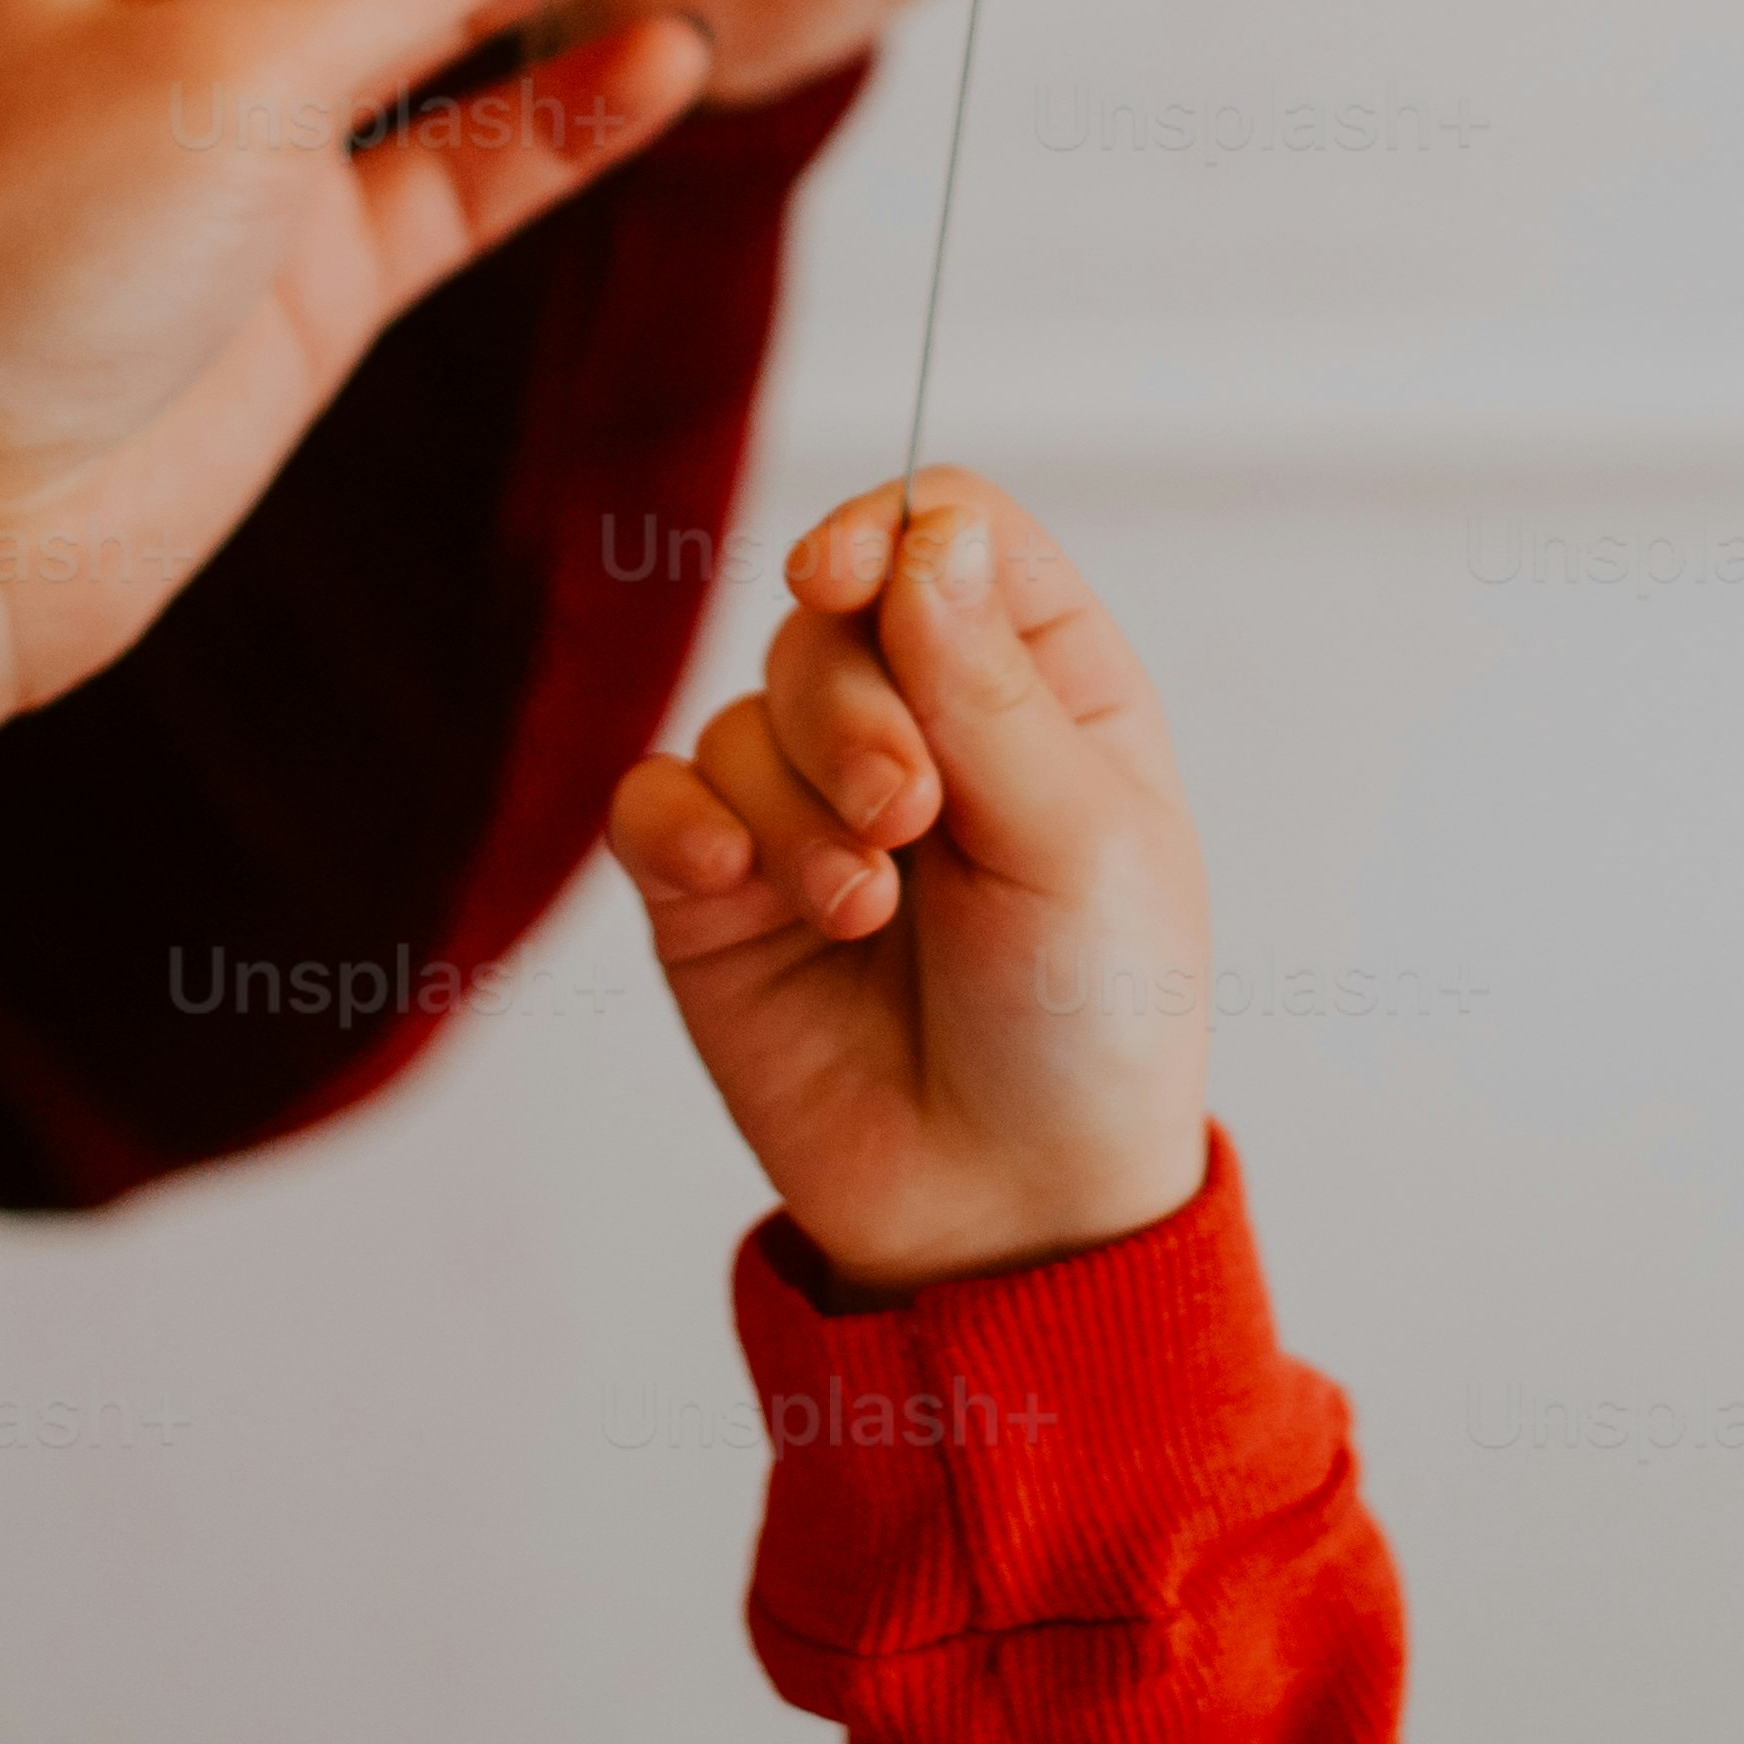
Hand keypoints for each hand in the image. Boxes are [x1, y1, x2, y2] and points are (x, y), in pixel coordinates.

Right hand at [608, 471, 1210, 1297]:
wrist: (1010, 1213)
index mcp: (1037, 682)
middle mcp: (917, 722)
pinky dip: (681, 826)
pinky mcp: (717, 893)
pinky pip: (652, 803)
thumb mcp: (1080, 843)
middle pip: (827, 617)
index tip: (842, 581)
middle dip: (848, 709)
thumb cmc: (1091, 1024)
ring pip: (742, 711)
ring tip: (861, 910)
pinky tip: (737, 883)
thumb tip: (925, 532)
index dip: (885, 533)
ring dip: (794, 804)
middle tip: (905, 818)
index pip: (943, 530)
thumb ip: (988, 688)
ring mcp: (808, 805)